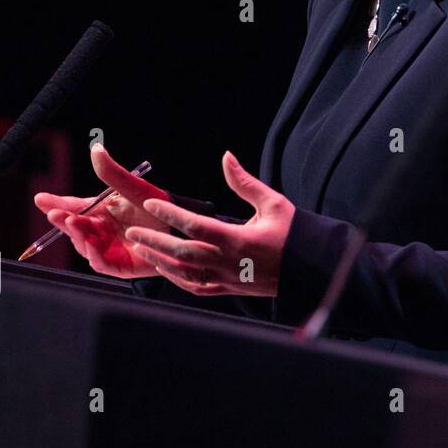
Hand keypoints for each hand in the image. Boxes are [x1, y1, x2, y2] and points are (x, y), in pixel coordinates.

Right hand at [33, 143, 171, 278]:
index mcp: (100, 211)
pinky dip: (94, 254)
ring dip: (76, 235)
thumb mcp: (135, 188)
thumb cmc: (159, 207)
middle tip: (55, 213)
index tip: (40, 198)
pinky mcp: (118, 265)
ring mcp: (107, 248)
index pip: (73, 207)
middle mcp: (100, 230)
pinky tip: (91, 244)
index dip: (56, 203)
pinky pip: (100, 262)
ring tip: (73, 223)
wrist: (183, 229)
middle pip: (74, 226)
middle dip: (63, 220)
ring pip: (83, 244)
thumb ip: (113, 173)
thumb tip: (96, 149)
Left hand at [124, 150, 294, 296]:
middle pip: (182, 253)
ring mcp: (228, 279)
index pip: (195, 226)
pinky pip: (197, 288)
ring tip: (143, 248)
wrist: (312, 268)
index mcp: (238, 240)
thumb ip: (245, 182)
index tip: (151, 205)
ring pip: (184, 274)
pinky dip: (177, 280)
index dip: (170, 215)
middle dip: (155, 241)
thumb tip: (226, 158)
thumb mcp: (273, 203)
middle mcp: (228, 262)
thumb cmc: (295, 234)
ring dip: (160, 260)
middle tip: (134, 231)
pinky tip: (166, 269)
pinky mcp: (230, 289)